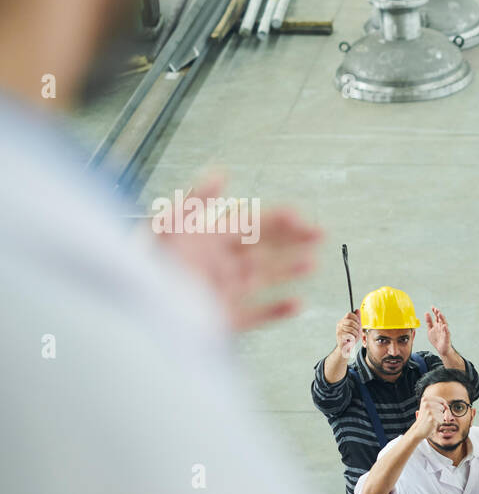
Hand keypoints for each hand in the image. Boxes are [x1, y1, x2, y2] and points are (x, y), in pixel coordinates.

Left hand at [155, 173, 322, 331]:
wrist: (141, 319)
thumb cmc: (150, 271)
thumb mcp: (172, 228)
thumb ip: (197, 201)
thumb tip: (220, 172)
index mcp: (205, 241)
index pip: (249, 224)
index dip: (277, 220)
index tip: (302, 217)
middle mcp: (215, 265)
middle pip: (260, 249)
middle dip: (291, 242)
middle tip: (321, 234)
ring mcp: (221, 293)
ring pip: (261, 279)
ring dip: (288, 271)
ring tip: (313, 265)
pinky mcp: (222, 321)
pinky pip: (255, 315)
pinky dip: (277, 310)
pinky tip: (297, 303)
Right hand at [336, 310, 361, 357]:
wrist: (346, 348)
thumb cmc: (351, 338)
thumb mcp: (356, 327)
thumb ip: (357, 319)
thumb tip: (357, 310)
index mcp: (343, 321)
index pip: (349, 314)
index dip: (355, 318)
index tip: (358, 323)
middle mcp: (339, 324)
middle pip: (351, 321)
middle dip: (356, 328)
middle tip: (356, 332)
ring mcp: (339, 330)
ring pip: (352, 329)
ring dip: (355, 334)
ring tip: (353, 337)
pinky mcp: (340, 336)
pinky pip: (350, 335)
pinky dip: (353, 338)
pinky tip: (350, 340)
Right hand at [411, 395, 449, 438]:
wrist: (419, 429)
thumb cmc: (426, 418)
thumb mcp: (430, 407)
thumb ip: (440, 403)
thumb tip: (446, 405)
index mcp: (425, 399)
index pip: (442, 400)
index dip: (440, 407)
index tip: (432, 411)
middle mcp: (426, 403)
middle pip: (442, 406)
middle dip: (439, 412)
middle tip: (431, 416)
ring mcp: (429, 410)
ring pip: (442, 412)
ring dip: (439, 417)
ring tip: (431, 419)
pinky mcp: (432, 418)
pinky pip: (442, 418)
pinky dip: (439, 421)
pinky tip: (432, 423)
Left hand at [425, 306, 451, 355]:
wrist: (441, 349)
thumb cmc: (437, 340)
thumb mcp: (430, 330)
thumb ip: (428, 322)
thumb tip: (426, 313)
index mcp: (438, 325)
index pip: (436, 317)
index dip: (434, 312)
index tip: (432, 307)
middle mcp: (442, 327)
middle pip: (440, 319)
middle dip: (438, 314)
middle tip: (436, 309)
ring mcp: (445, 331)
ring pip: (444, 323)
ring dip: (442, 319)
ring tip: (440, 314)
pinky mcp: (447, 337)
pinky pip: (447, 333)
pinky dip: (446, 329)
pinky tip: (444, 326)